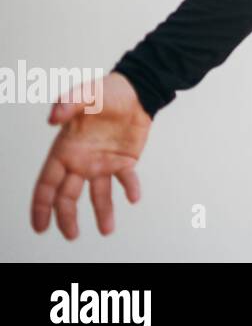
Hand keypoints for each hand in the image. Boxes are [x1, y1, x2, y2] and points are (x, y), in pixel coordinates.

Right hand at [31, 71, 151, 238]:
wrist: (136, 90)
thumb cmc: (106, 91)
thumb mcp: (86, 94)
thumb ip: (67, 104)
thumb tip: (53, 118)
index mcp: (64, 150)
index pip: (47, 184)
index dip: (41, 206)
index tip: (40, 228)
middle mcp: (80, 161)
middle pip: (68, 196)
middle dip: (67, 217)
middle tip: (72, 235)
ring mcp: (102, 163)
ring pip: (98, 195)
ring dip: (102, 212)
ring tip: (107, 230)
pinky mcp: (124, 160)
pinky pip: (126, 180)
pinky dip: (130, 188)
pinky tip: (134, 197)